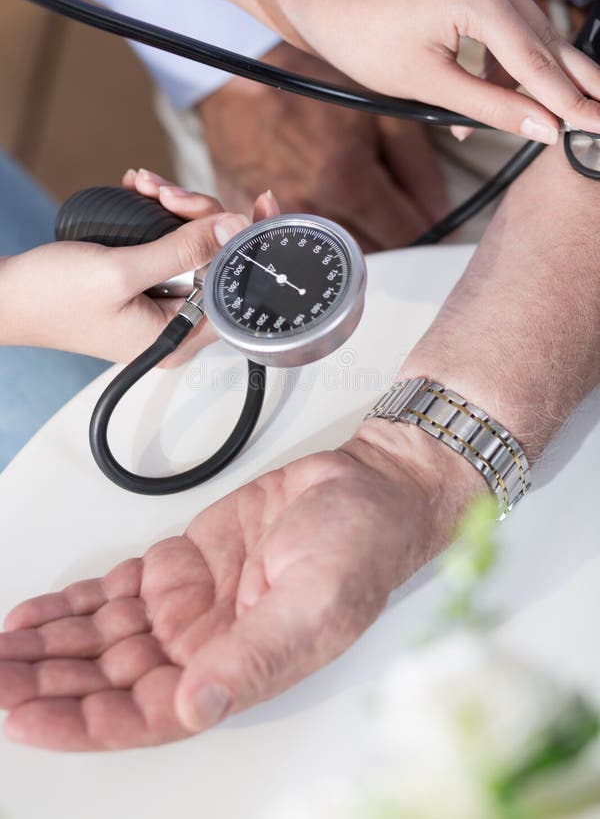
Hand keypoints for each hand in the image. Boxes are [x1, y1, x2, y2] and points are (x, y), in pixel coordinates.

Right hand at [0, 170, 278, 364]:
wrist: (5, 296)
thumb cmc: (50, 297)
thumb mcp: (121, 271)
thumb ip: (182, 251)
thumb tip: (232, 228)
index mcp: (179, 337)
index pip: (238, 290)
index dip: (251, 243)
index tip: (260, 204)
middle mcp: (177, 325)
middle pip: (219, 262)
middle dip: (201, 217)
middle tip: (169, 194)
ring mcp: (163, 304)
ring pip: (196, 247)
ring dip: (178, 210)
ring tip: (147, 186)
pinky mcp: (147, 284)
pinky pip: (170, 246)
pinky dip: (160, 215)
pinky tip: (141, 192)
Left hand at [0, 421, 482, 750]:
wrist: (366, 486)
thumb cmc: (358, 546)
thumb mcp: (311, 603)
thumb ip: (252, 657)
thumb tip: (195, 708)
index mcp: (233, 669)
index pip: (142, 714)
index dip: (80, 720)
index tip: (23, 712)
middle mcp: (204, 645)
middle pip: (108, 679)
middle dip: (46, 680)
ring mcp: (189, 604)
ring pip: (103, 638)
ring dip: (50, 645)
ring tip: (0, 647)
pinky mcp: (182, 564)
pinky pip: (115, 593)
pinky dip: (73, 604)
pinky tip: (37, 614)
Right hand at [200, 42, 447, 251]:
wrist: (242, 78)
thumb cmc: (310, 85)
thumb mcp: (379, 112)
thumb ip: (419, 167)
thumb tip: (440, 210)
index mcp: (347, 181)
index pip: (406, 235)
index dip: (424, 226)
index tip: (425, 216)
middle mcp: (314, 206)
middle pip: (375, 249)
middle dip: (389, 232)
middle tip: (391, 203)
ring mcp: (282, 218)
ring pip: (338, 251)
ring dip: (355, 233)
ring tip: (353, 197)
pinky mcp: (257, 221)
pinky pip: (299, 243)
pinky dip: (315, 233)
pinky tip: (318, 201)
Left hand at [289, 0, 599, 141]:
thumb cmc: (363, 40)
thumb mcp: (428, 86)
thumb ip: (489, 108)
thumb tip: (542, 128)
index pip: (537, 62)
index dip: (571, 102)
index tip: (597, 127)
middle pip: (546, 42)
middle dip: (577, 84)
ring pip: (528, 37)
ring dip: (534, 82)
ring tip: (559, 119)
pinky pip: (505, 28)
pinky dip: (504, 66)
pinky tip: (494, 102)